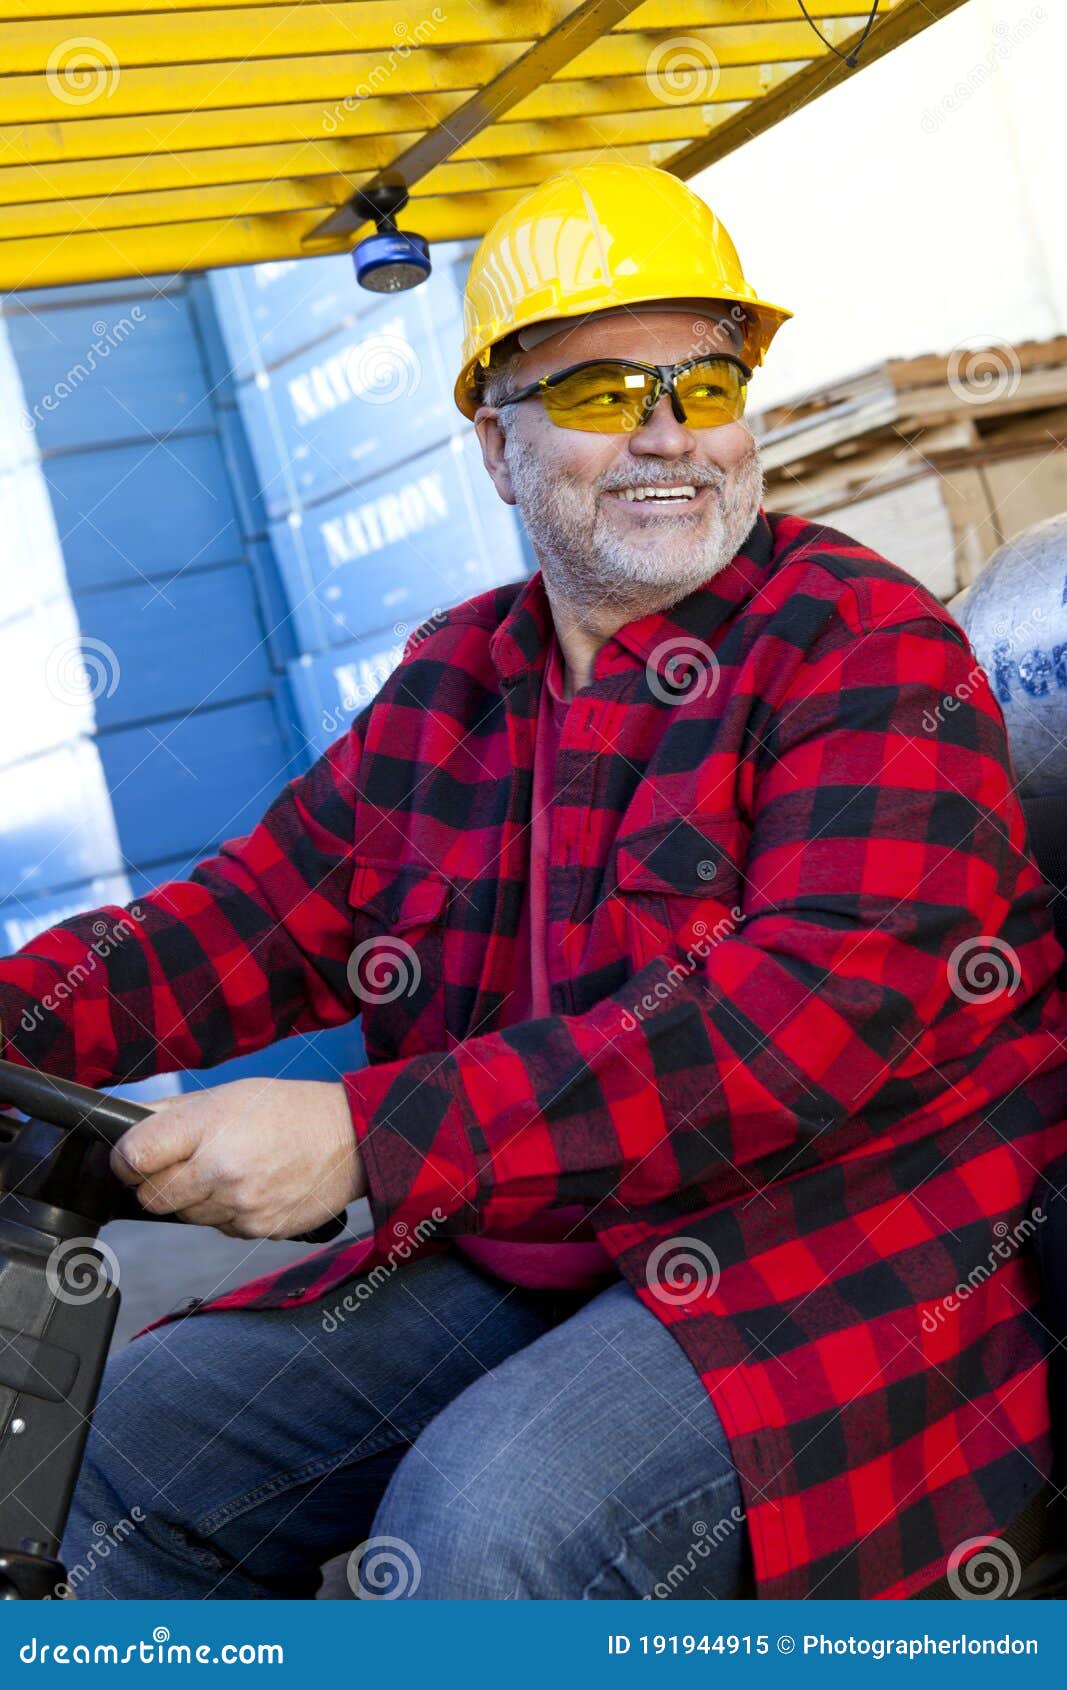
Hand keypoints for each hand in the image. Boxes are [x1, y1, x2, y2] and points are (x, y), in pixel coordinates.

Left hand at [109, 1078, 364, 1238]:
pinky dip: (226, 1212)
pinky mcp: (256, 1229)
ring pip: (184, 1217)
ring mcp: (239, 1203)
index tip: (133, 1159)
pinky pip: (219, 1228)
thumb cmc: (287, 1110)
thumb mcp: (227, 1094)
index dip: (126, 1160)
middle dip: (158, 1183)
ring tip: (228, 1172)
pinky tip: (251, 1187)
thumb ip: (170, 1112)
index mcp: (209, 1125)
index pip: (134, 1157)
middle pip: (152, 1196)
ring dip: (195, 1200)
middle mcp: (220, 1168)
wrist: (351, 1138)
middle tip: (184, 1165)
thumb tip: (121, 1117)